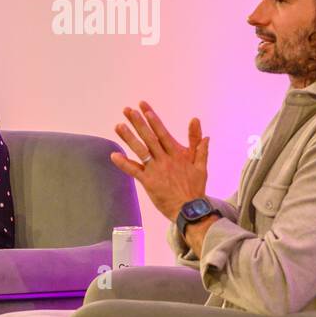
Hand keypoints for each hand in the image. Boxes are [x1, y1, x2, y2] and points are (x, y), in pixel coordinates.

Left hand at [110, 100, 209, 221]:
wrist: (190, 209)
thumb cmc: (195, 187)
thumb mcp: (201, 164)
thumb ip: (198, 143)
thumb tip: (197, 122)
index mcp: (177, 153)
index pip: (162, 132)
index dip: (152, 119)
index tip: (143, 107)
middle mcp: (165, 159)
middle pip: (149, 138)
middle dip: (138, 123)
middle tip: (127, 110)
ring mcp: (156, 170)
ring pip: (140, 151)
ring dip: (129, 138)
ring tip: (118, 126)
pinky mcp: (149, 182)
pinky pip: (134, 171)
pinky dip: (124, 163)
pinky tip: (114, 155)